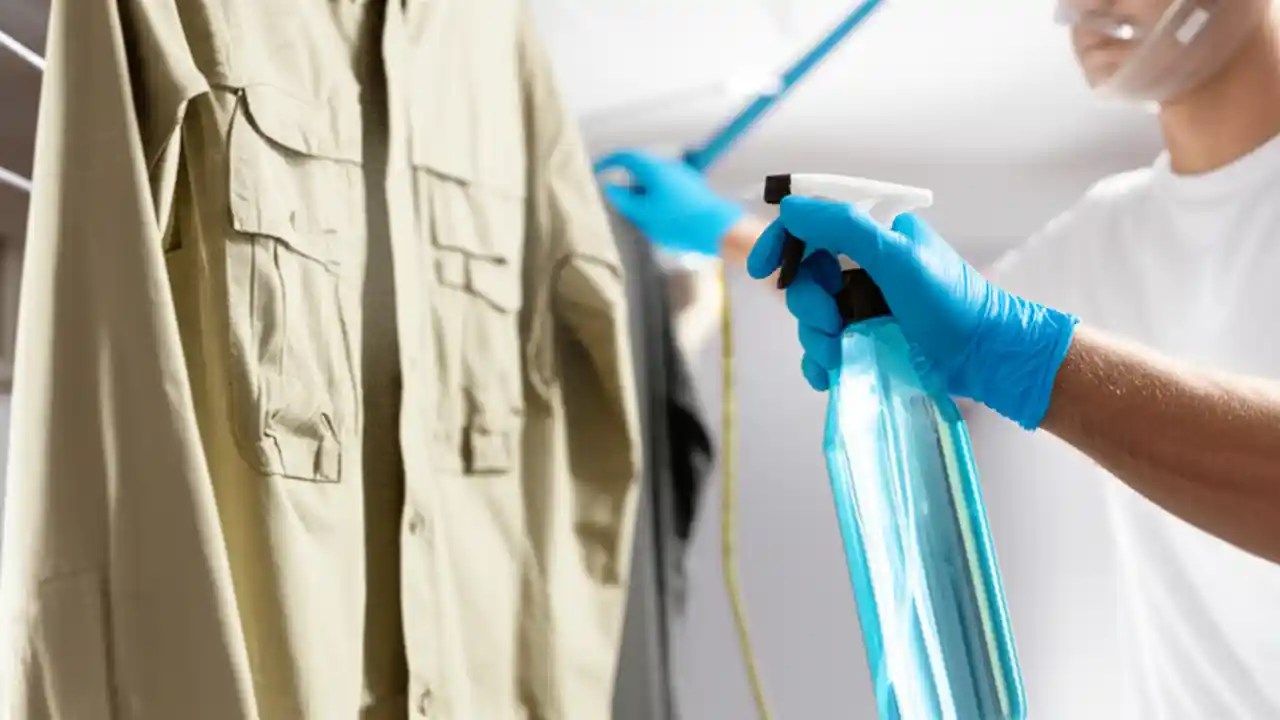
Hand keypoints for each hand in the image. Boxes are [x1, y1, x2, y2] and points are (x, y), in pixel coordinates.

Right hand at [594, 150, 743, 256]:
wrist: (718, 230)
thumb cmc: (680, 222)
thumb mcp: (642, 214)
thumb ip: (622, 199)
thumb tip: (610, 187)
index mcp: (654, 168)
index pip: (625, 156)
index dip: (608, 161)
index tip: (597, 170)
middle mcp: (669, 166)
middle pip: (640, 170)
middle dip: (628, 186)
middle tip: (624, 206)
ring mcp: (683, 176)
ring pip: (654, 181)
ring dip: (644, 195)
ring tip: (647, 219)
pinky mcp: (692, 188)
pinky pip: (667, 190)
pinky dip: (658, 200)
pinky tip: (663, 221)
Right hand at [747, 196, 1077, 428]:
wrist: (984, 356)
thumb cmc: (949, 300)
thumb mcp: (895, 256)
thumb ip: (843, 226)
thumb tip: (791, 210)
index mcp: (872, 232)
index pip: (810, 223)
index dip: (779, 242)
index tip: (762, 269)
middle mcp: (863, 265)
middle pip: (802, 276)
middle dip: (808, 303)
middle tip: (831, 321)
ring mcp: (862, 305)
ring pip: (809, 317)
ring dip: (816, 337)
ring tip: (842, 351)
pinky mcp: (864, 340)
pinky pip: (822, 349)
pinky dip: (821, 363)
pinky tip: (833, 373)